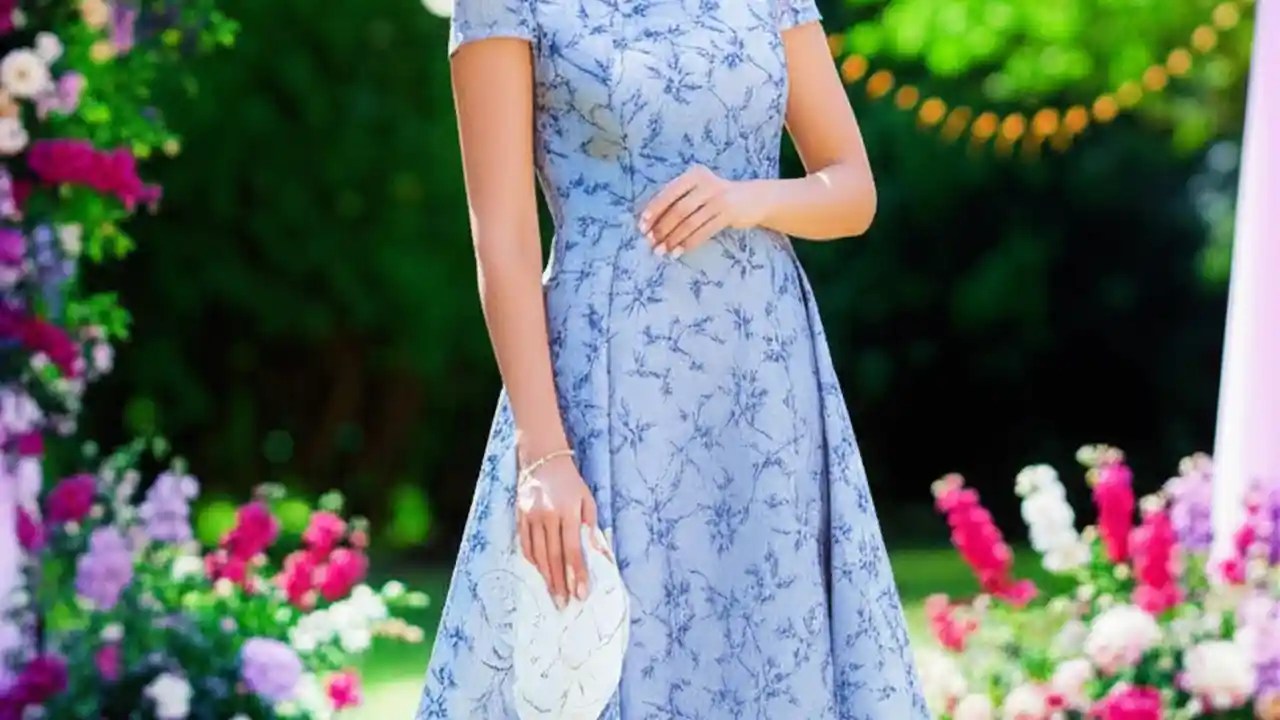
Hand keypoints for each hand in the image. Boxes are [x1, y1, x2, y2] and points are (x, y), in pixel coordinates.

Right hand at [516, 454, 608, 608]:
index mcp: (568, 512)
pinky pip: (525, 545)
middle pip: (554, 557)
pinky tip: (540, 572)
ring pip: (538, 554)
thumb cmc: (570, 481)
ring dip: (546, 577)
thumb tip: (600, 555)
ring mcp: (531, 516)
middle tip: (565, 603)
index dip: (577, 574)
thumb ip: (592, 527)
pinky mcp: (519, 516)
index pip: (573, 550)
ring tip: (554, 594)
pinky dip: (533, 561)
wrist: (542, 457)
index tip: (581, 593)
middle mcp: (548, 515)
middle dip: (560, 583)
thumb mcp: (587, 500)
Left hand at [637, 164, 765, 258]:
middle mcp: (706, 183)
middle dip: (662, 228)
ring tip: (663, 251)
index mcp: (694, 175)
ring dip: (674, 238)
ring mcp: (719, 198)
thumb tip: (652, 223)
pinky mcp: (729, 213)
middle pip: (678, 209)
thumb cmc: (717, 197)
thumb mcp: (699, 191)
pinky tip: (679, 252)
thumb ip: (679, 200)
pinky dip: (689, 243)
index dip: (654, 210)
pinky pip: (704, 231)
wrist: (753, 198)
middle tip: (651, 243)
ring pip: (690, 222)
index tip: (642, 226)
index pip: (668, 193)